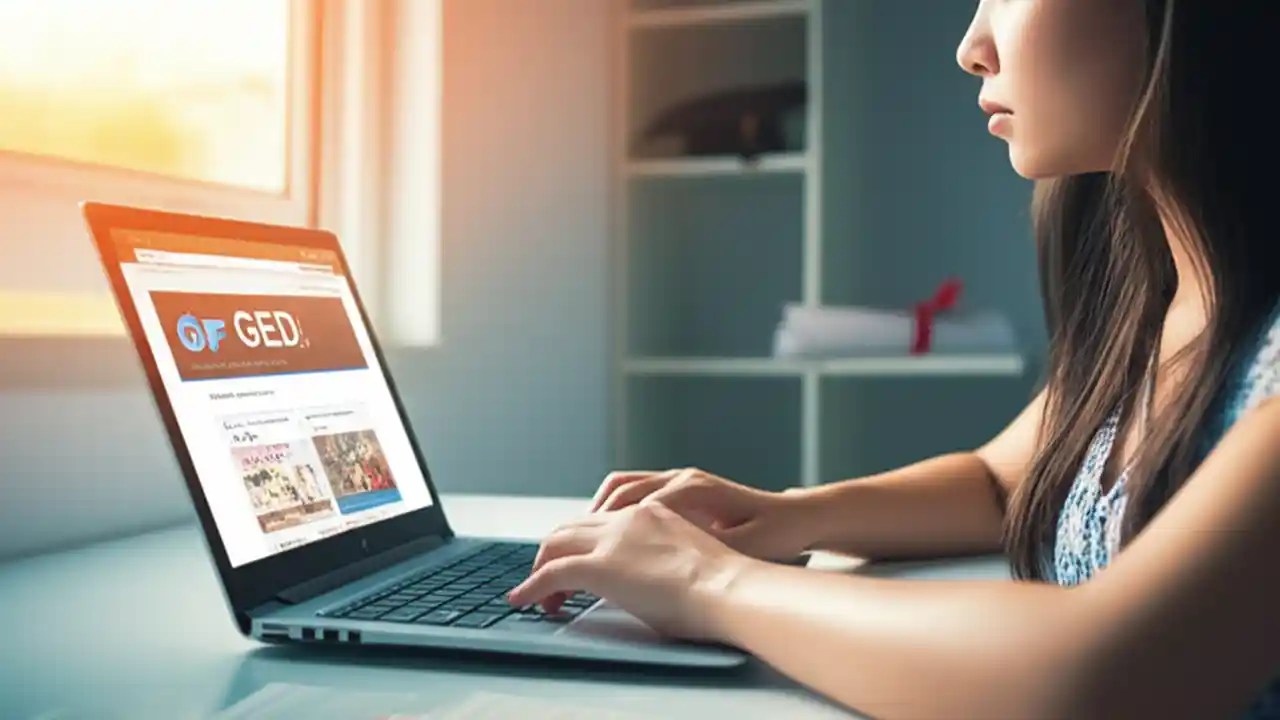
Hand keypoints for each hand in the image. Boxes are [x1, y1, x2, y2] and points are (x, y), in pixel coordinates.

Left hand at [507, 502, 753, 640]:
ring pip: (558, 542)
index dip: (585, 539)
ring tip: (541, 593)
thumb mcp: (696, 555)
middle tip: (551, 580)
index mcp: (656, 511)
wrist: (732, 587)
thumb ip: (669, 555)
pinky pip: (553, 571)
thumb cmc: (727, 584)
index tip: (579, 562)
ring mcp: (614, 537)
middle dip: (556, 551)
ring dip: (543, 568)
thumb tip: (658, 579)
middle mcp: (630, 517)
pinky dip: (533, 584)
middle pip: (574, 525)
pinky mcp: (601, 563)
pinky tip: (525, 599)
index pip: (605, 517)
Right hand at [591, 467, 815, 561]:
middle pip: (618, 491)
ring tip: (576, 542)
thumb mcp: (742, 548)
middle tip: (562, 551)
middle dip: (587, 522)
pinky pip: (634, 489)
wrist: (797, 518)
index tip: (580, 557)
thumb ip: (702, 547)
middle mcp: (681, 477)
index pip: (632, 506)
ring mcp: (680, 478)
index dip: (602, 532)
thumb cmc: (775, 535)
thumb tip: (663, 554)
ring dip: (596, 511)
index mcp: (692, 490)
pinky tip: (603, 533)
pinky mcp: (681, 487)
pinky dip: (612, 507)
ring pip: (621, 486)